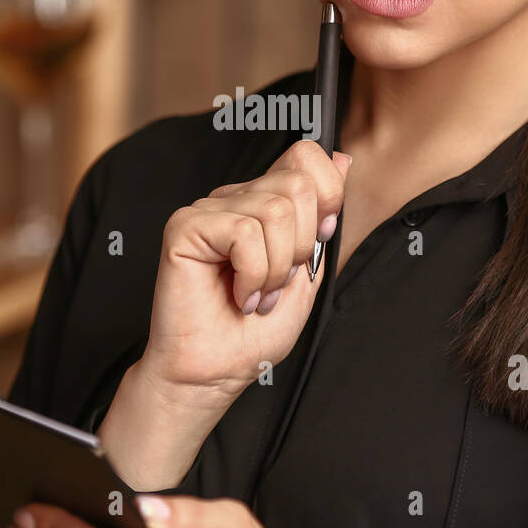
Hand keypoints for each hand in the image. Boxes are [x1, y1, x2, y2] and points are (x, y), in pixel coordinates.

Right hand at [143, 140, 352, 401]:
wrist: (216, 372)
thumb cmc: (255, 332)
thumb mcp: (308, 269)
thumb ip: (322, 216)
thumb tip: (342, 159)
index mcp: (265, 202)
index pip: (307, 155)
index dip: (327, 194)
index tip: (317, 240)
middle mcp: (236, 198)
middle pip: (297, 184)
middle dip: (300, 246)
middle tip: (278, 281)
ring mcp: (209, 209)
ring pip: (274, 211)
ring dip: (275, 270)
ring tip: (256, 294)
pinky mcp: (185, 227)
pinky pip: (243, 233)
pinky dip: (252, 275)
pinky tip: (239, 294)